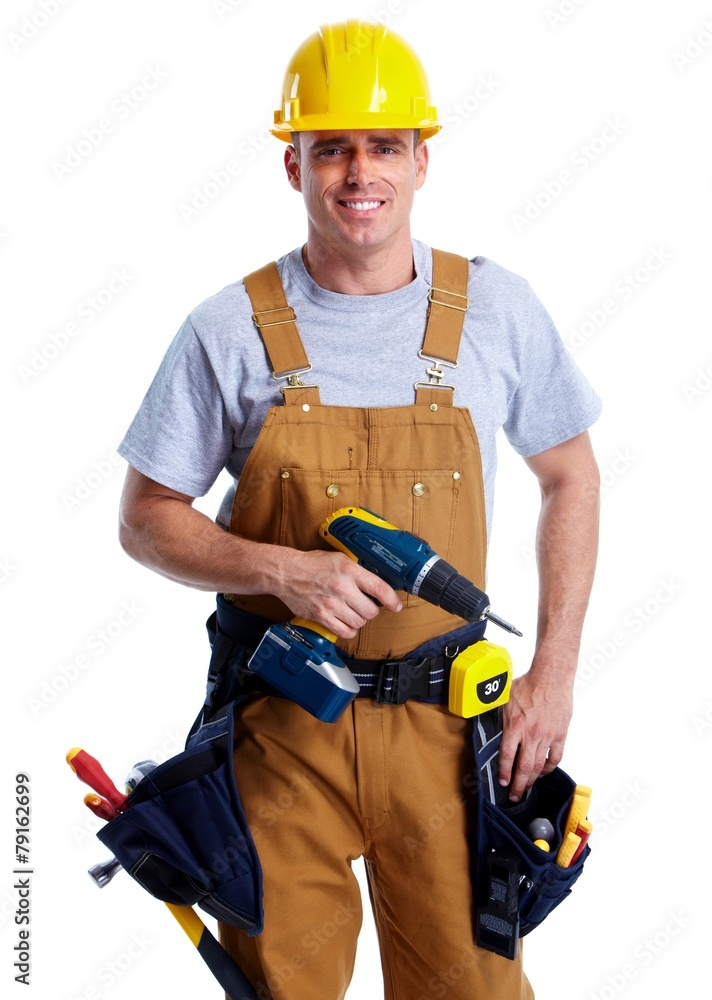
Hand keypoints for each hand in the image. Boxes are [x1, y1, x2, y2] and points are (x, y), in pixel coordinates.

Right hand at [275, 549, 401, 637]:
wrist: (285, 572)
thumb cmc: (311, 564)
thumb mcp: (338, 558)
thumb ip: (356, 570)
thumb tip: (375, 582)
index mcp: (348, 570)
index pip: (379, 588)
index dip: (391, 600)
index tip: (395, 605)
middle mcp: (341, 588)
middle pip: (371, 611)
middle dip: (372, 610)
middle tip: (366, 606)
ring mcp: (331, 604)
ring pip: (359, 623)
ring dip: (359, 620)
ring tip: (353, 612)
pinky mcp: (321, 616)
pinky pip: (344, 631)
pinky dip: (348, 629)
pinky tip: (345, 621)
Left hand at [497, 666, 573, 801]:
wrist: (552, 676)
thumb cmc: (528, 684)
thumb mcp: (505, 697)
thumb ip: (498, 714)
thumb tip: (486, 723)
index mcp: (515, 725)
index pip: (507, 756)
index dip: (504, 772)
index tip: (502, 782)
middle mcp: (531, 733)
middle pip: (524, 767)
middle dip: (518, 785)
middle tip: (514, 795)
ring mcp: (548, 735)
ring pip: (539, 766)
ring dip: (532, 780)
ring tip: (527, 789)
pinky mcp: (560, 734)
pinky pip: (555, 757)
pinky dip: (549, 768)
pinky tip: (543, 772)